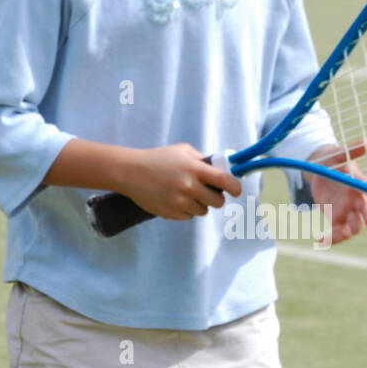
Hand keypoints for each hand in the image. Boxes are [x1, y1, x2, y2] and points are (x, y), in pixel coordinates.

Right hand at [119, 144, 241, 219]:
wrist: (131, 173)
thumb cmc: (158, 159)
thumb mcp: (182, 151)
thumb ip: (202, 160)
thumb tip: (221, 169)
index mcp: (194, 169)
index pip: (224, 181)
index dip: (235, 187)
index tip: (236, 190)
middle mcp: (189, 186)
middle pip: (217, 202)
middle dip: (216, 198)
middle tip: (209, 193)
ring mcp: (180, 202)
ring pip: (203, 211)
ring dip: (200, 204)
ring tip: (186, 193)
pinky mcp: (171, 213)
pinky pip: (189, 216)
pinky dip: (186, 210)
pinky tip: (175, 199)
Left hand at [305, 143, 366, 245]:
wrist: (321, 167)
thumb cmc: (333, 158)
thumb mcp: (339, 153)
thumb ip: (352, 150)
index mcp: (359, 185)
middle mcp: (356, 200)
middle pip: (365, 214)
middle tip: (366, 227)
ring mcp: (346, 211)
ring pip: (352, 227)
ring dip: (346, 234)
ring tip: (337, 237)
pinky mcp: (334, 217)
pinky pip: (335, 232)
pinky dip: (329, 239)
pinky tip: (319, 241)